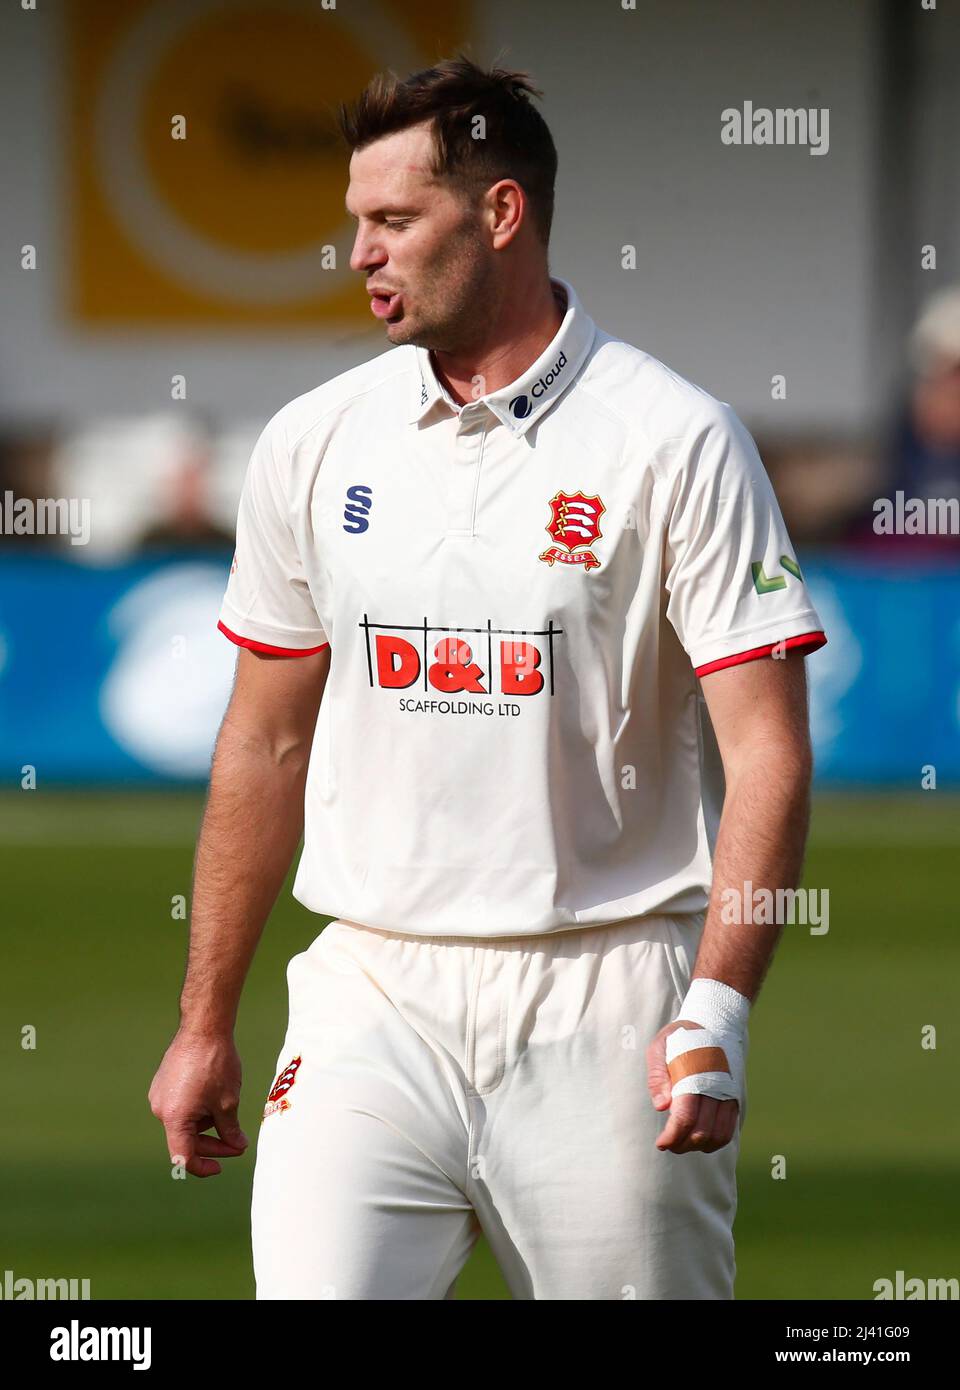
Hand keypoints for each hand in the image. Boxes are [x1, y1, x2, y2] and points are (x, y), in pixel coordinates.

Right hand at [148, 1029, 248, 1177]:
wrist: (204, 1028)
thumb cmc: (216, 1064)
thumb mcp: (228, 1102)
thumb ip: (230, 1130)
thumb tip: (237, 1146)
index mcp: (174, 1118)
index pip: (183, 1157)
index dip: (203, 1166)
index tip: (221, 1166)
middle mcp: (160, 1109)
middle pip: (185, 1140)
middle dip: (213, 1144)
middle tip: (238, 1143)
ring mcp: (159, 1095)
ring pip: (184, 1123)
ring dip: (207, 1126)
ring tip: (230, 1114)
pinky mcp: (163, 1083)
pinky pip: (180, 1106)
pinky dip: (198, 1111)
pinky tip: (217, 1100)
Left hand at [646, 1020, 739, 1154]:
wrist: (716, 1023)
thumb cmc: (681, 1036)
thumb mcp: (660, 1046)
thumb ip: (658, 1076)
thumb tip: (661, 1107)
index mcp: (695, 1074)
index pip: (686, 1118)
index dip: (672, 1136)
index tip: (661, 1143)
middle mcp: (716, 1087)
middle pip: (702, 1132)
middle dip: (682, 1144)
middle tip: (668, 1144)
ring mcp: (728, 1094)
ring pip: (718, 1136)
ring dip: (698, 1146)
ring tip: (681, 1142)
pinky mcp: (735, 1099)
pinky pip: (729, 1130)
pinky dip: (714, 1141)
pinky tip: (698, 1138)